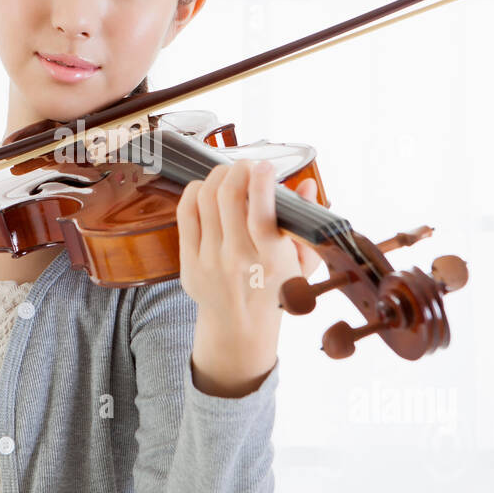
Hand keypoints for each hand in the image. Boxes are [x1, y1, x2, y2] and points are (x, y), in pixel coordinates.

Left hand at [175, 159, 322, 393]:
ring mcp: (209, 261)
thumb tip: (308, 186)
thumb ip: (306, 224)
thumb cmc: (275, 289)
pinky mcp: (189, 262)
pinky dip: (195, 191)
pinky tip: (206, 188)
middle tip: (246, 166)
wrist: (240, 326)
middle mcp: (238, 259)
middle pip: (228, 198)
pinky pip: (186, 213)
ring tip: (228, 174)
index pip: (261, 215)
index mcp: (271, 260)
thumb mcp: (301, 263)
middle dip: (237, 170)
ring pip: (205, 199)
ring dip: (217, 176)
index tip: (265, 166)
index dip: (261, 183)